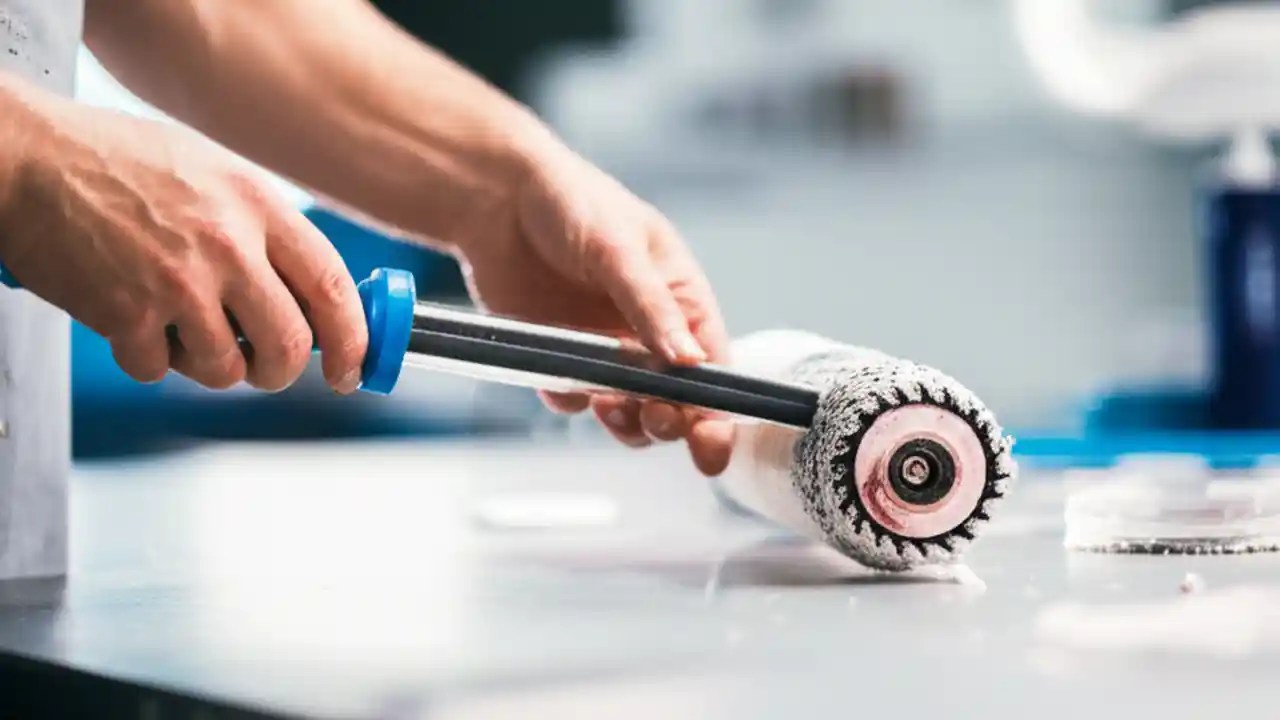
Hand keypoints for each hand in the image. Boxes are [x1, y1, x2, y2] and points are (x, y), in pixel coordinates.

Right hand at [0, 99, 365, 392]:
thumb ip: (265, 229)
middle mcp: (226, 246)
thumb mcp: (217, 172)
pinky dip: (150, 358)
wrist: (30, 157)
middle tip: (267, 367)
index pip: (333, 289)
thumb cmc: (120, 161)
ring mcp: (177, 284)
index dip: (354, 341)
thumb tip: (310, 293)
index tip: (351, 368)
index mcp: (258, 207)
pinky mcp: (126, 315)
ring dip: (211, 365)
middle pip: (291, 346)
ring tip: (184, 326)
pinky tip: (136, 318)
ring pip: (227, 370)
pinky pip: (159, 370)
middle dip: (282, 371)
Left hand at [454, 147, 734, 475]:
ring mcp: (605, 346)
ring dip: (626, 422)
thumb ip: (653, 307)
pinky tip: (560, 379)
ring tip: (610, 407)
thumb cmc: (572, 201)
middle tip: (652, 417)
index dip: (716, 409)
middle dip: (670, 420)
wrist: (496, 197)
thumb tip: (692, 362)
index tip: (710, 444)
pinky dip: (571, 398)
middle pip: (675, 400)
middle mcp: (648, 330)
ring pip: (629, 409)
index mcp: (681, 299)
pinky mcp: (561, 355)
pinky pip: (574, 396)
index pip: (712, 366)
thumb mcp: (620, 249)